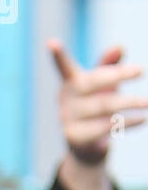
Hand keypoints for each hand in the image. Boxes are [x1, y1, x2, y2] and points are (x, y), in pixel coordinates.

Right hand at [47, 38, 147, 164]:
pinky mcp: (75, 137)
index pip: (64, 67)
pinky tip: (142, 119)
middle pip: (93, 83)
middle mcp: (65, 99)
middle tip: (142, 70)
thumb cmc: (95, 106)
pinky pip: (105, 126)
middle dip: (118, 75)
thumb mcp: (102, 85)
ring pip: (103, 106)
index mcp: (71, 82)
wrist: (85, 146)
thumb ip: (109, 65)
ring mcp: (67, 119)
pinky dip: (127, 121)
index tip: (51, 43)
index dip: (58, 56)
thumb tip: (119, 47)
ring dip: (129, 103)